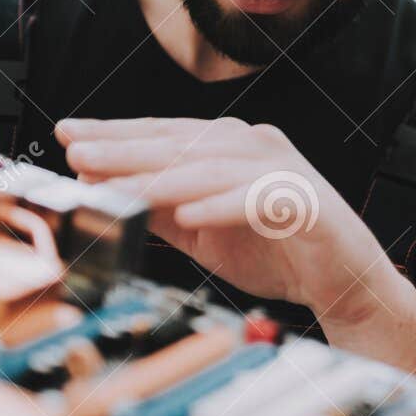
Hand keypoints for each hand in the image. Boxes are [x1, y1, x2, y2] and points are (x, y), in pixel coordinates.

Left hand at [57, 117, 412, 327]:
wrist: (344, 282)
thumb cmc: (275, 251)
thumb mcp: (202, 231)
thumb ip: (160, 210)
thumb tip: (103, 191)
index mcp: (232, 147)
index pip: (166, 134)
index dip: (117, 134)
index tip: (70, 135)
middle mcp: (257, 147)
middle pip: (183, 144)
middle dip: (125, 148)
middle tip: (78, 151)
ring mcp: (284, 170)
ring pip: (212, 168)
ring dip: (161, 177)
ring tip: (117, 186)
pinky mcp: (307, 202)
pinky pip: (259, 199)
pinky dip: (223, 205)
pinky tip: (189, 214)